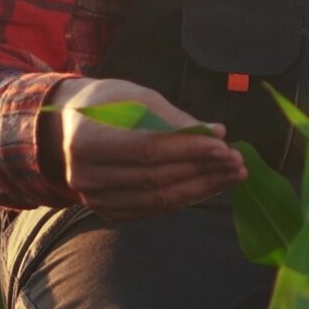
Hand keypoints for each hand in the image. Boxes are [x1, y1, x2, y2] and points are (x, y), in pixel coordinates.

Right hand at [44, 77, 245, 219]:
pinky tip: (212, 184)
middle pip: (156, 178)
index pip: (147, 149)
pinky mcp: (110, 212)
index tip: (223, 144)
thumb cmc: (107, 104)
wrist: (69, 129)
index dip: (188, 149)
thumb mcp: (137, 97)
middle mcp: (85, 176)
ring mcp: (95, 200)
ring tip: (234, 174)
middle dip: (203, 169)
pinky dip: (187, 197)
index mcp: (86, 140)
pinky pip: (155, 208)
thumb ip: (175, 118)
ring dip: (203, 187)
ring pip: (160, 199)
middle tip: (238, 160)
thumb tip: (216, 133)